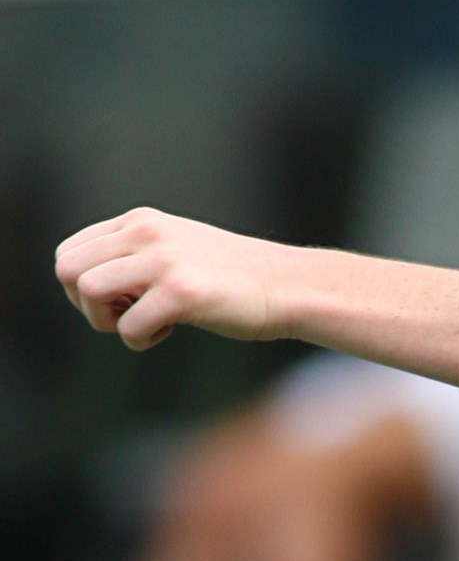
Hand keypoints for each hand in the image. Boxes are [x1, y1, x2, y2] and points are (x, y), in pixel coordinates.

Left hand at [54, 207, 287, 349]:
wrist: (289, 286)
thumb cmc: (231, 278)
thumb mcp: (176, 248)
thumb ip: (132, 254)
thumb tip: (80, 286)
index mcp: (142, 220)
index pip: (69, 251)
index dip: (80, 285)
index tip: (118, 299)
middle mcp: (148, 233)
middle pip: (67, 270)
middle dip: (86, 305)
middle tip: (125, 313)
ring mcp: (164, 260)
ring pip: (87, 291)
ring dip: (107, 321)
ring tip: (144, 322)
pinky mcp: (181, 292)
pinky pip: (126, 327)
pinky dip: (141, 340)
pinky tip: (171, 331)